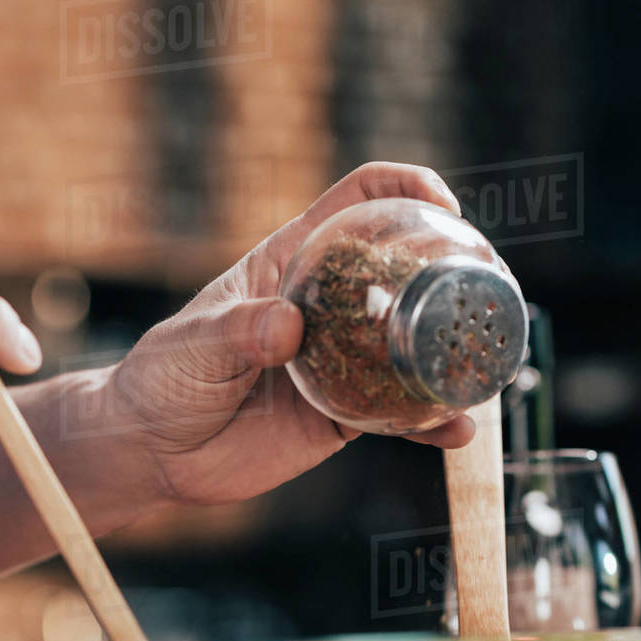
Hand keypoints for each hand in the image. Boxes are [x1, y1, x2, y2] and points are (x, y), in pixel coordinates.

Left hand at [112, 162, 474, 505]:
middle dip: (451, 271)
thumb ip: (239, 332)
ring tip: (486, 365)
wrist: (154, 452)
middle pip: (402, 270)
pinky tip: (456, 431)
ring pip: (410, 345)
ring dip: (450, 352)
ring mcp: (341, 361)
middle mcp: (326, 306)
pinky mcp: (344, 414)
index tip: (446, 206)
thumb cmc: (162, 380)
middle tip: (486, 290)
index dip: (404, 188)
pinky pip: (398, 415)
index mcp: (291, 263)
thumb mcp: (193, 346)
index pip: (356, 203)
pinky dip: (430, 423)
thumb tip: (288, 328)